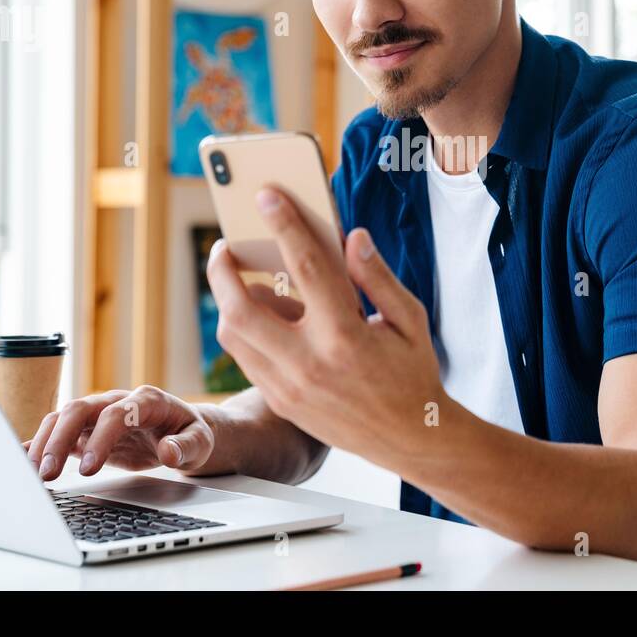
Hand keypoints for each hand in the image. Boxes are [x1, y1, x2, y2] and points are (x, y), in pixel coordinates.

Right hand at [22, 385, 215, 481]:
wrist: (184, 429)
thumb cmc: (192, 433)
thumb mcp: (201, 441)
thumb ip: (186, 446)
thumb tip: (168, 452)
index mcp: (146, 400)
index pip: (116, 414)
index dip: (101, 439)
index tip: (89, 469)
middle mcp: (116, 401)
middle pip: (79, 410)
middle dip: (59, 439)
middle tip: (47, 473)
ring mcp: (98, 414)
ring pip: (62, 419)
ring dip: (44, 443)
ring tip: (32, 474)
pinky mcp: (87, 431)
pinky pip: (59, 432)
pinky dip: (39, 443)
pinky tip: (20, 458)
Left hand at [205, 186, 445, 467]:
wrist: (411, 439)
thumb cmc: (414, 373)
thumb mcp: (410, 319)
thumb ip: (378, 276)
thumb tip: (352, 236)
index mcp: (346, 335)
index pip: (305, 267)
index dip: (285, 225)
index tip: (267, 196)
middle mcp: (309, 363)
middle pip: (242, 308)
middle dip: (222, 271)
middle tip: (223, 247)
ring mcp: (289, 388)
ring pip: (233, 336)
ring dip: (228, 302)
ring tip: (241, 281)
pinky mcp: (281, 403)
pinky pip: (245, 359)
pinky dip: (243, 331)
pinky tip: (259, 316)